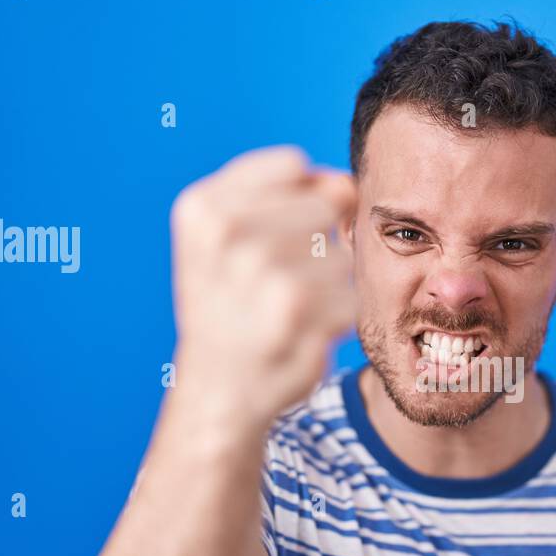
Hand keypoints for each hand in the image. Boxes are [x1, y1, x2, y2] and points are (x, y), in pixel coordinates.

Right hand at [167, 146, 356, 425]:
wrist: (218, 390)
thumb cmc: (228, 304)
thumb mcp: (226, 238)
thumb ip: (284, 194)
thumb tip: (344, 183)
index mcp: (204, 209)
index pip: (293, 165)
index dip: (300, 197)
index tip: (274, 234)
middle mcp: (230, 237)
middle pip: (325, 206)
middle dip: (314, 244)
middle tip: (274, 282)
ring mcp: (266, 277)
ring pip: (341, 256)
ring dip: (326, 286)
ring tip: (284, 311)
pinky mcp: (303, 318)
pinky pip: (351, 297)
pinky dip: (335, 319)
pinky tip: (298, 334)